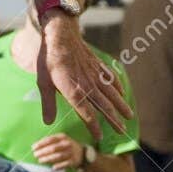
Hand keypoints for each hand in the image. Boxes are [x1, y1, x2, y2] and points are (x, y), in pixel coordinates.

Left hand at [33, 134, 86, 168]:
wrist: (81, 153)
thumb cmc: (65, 146)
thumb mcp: (59, 140)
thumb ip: (49, 142)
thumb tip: (35, 147)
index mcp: (62, 137)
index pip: (50, 139)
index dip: (41, 144)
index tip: (33, 148)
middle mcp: (67, 143)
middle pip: (53, 148)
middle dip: (43, 152)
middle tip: (35, 155)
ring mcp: (71, 152)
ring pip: (58, 156)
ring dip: (48, 159)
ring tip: (40, 161)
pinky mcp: (74, 160)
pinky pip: (66, 164)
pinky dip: (59, 165)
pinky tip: (53, 167)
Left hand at [39, 14, 129, 142]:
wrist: (60, 34)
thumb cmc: (49, 59)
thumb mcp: (43, 83)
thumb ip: (48, 104)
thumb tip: (48, 122)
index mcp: (74, 92)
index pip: (87, 114)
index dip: (94, 127)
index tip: (99, 137)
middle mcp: (88, 85)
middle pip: (104, 106)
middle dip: (114, 120)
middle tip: (123, 132)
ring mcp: (95, 75)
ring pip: (111, 94)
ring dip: (121, 106)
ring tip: (129, 116)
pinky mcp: (98, 66)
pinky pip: (111, 78)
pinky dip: (118, 87)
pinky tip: (123, 93)